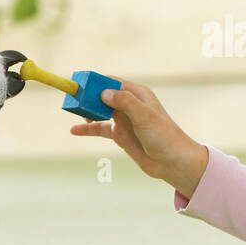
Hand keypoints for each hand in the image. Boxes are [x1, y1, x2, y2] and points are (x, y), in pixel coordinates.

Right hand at [69, 78, 208, 198]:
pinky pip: (100, 129)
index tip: (80, 86)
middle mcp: (129, 104)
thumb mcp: (144, 117)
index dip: (96, 83)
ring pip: (99, 111)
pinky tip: (75, 130)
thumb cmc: (164, 136)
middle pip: (103, 95)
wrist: (173, 162)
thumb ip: (125, 103)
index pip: (112, 82)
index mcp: (137, 94)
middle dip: (88, 97)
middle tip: (73, 101)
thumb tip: (103, 92)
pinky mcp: (120, 134)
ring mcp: (124, 120)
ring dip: (86, 112)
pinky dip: (88, 129)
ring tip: (74, 113)